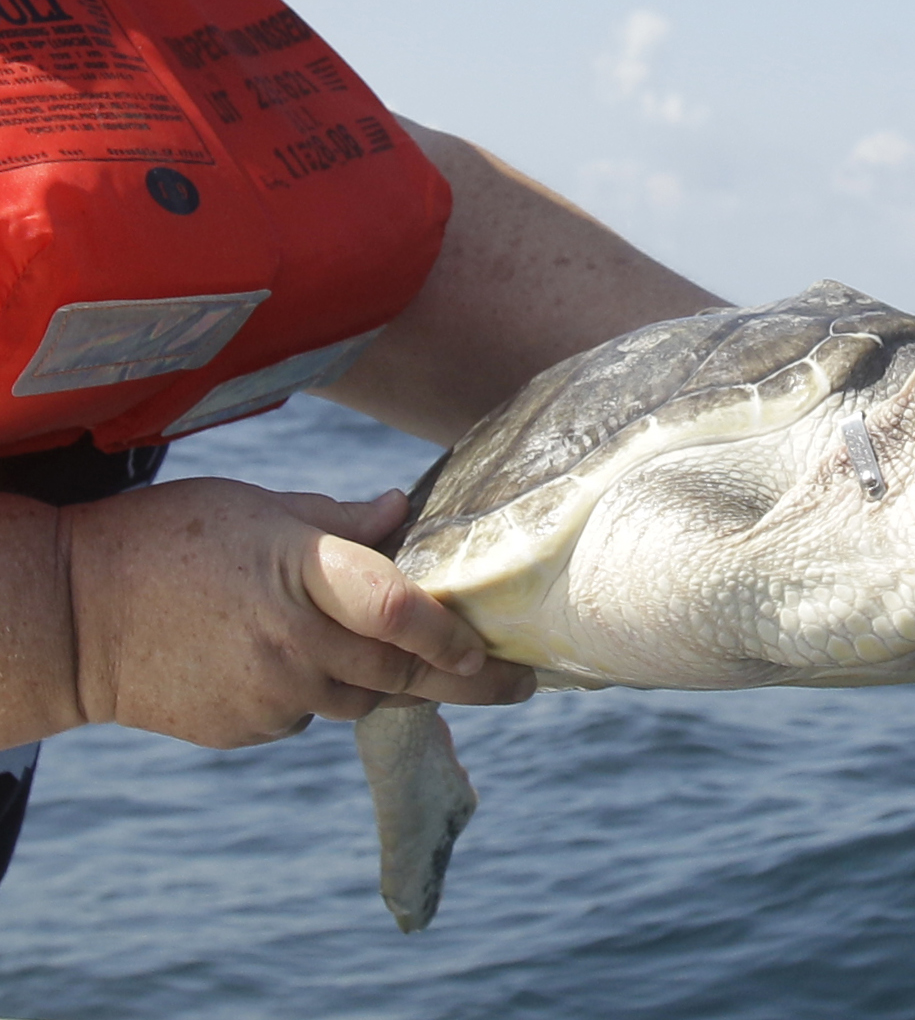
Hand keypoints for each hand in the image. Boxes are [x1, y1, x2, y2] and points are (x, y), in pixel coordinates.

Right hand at [64, 479, 534, 747]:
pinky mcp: (248, 730)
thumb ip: (337, 521)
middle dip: (473, 683)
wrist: (70, 617)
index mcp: (302, 572)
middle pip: (404, 676)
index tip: (497, 646)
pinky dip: (324, 694)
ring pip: (364, 702)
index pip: (401, 611)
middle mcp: (295, 642)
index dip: (456, 635)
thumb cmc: (166, 540)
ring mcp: (272, 695)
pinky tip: (300, 663)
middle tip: (522, 685)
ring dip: (398, 687)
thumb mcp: (256, 506)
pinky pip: (310, 716)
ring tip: (429, 670)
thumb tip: (402, 511)